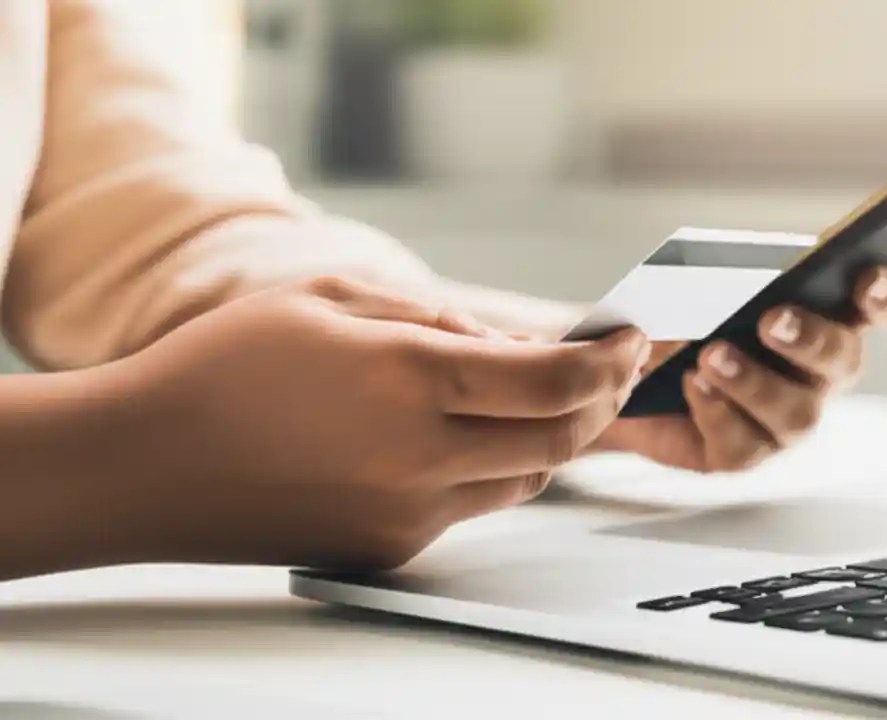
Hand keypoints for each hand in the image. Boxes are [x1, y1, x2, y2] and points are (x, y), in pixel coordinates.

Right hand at [108, 277, 649, 569]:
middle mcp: (420, 455)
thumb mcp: (328, 297)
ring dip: (550, 438)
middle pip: (561, 439)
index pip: (555, 380)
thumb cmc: (224, 365)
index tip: (632, 340)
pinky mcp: (389, 548)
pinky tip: (468, 435)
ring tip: (542, 398)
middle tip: (609, 369)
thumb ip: (431, 318)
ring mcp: (407, 512)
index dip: (609, 360)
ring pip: (526, 479)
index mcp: (409, 378)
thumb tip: (504, 345)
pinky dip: (491, 468)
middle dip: (599, 400)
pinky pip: (472, 507)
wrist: (144, 465)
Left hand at [593, 267, 886, 471]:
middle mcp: (815, 376)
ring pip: (796, 412)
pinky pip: (743, 445)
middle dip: (811, 340)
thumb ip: (716, 284)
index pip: (873, 309)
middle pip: (843, 361)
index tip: (867, 278)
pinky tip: (693, 385)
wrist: (627, 379)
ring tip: (712, 357)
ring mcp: (784, 420)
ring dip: (755, 382)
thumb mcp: (691, 291)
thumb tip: (708, 295)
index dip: (882, 296)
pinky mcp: (744, 453)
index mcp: (821, 322)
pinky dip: (716, 411)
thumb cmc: (676, 327)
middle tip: (771, 320)